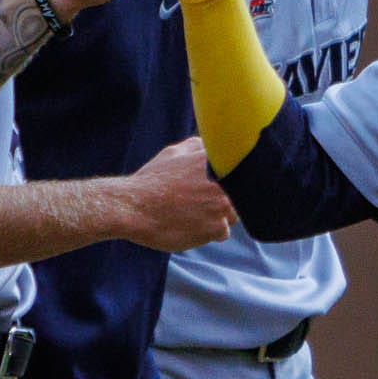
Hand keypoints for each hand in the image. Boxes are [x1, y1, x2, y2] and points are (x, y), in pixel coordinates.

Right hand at [116, 139, 234, 250]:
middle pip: (241, 194)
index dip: (234, 178)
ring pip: (234, 214)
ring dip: (218, 216)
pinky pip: (223, 232)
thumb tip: (210, 146)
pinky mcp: (216, 227)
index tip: (219, 183)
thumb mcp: (173, 153)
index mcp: (217, 160)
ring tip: (193, 212)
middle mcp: (225, 181)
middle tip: (200, 200)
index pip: (244, 169)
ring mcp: (222, 205)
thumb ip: (197, 147)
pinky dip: (210, 232)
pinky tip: (191, 224)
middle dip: (225, 198)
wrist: (134, 207)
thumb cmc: (152, 180)